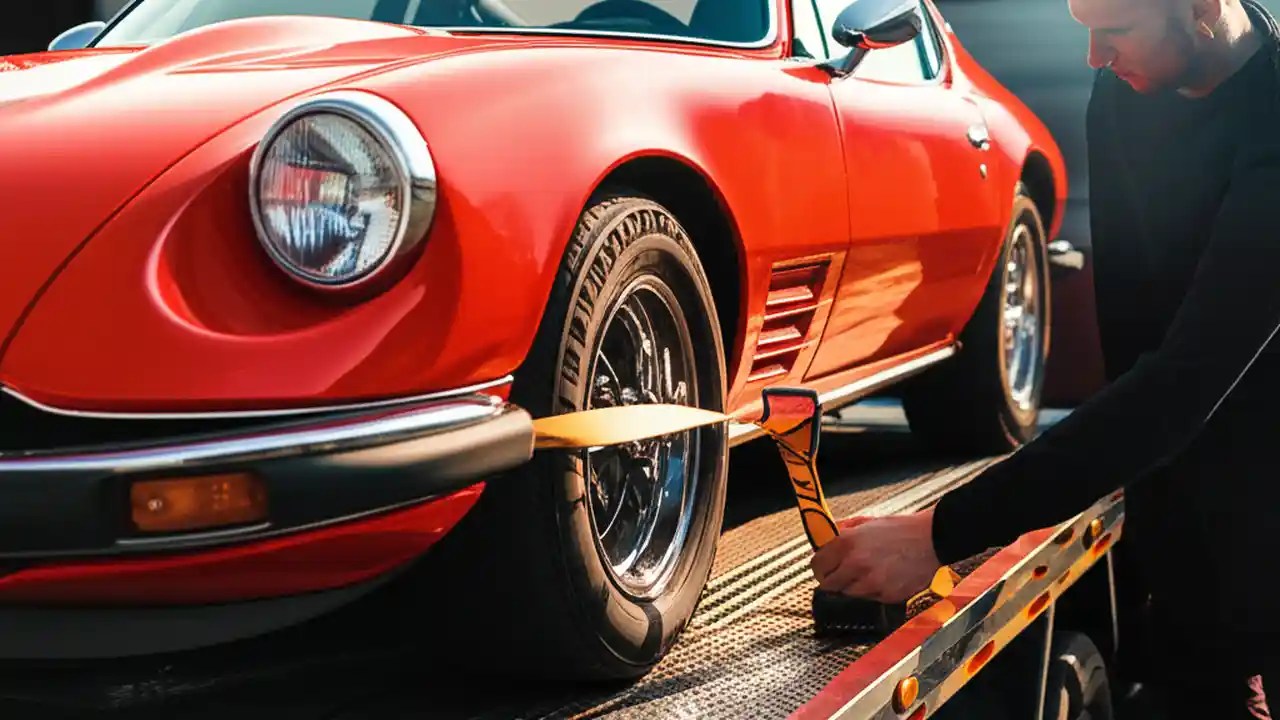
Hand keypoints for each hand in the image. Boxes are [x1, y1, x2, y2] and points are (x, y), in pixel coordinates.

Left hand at [809, 508, 941, 603]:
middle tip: (839, 574)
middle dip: (831, 579)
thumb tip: (827, 536)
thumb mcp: (868, 521)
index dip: (819, 566)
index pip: (817, 564)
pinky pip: (869, 598)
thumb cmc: (903, 529)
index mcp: (848, 543)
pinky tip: (882, 578)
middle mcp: (856, 565)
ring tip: (865, 574)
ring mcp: (871, 583)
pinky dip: (871, 591)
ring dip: (851, 586)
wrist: (933, 539)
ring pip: (847, 593)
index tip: (823, 566)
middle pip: (828, 584)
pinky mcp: (886, 595)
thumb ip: (844, 530)